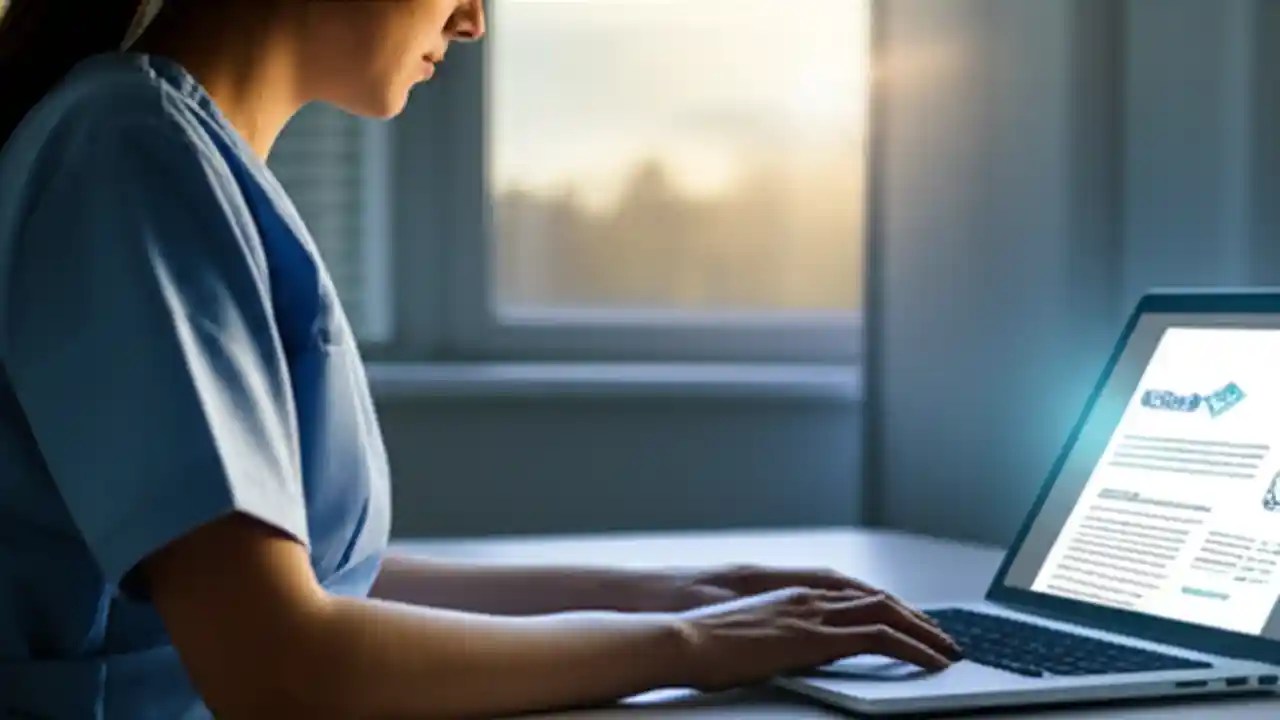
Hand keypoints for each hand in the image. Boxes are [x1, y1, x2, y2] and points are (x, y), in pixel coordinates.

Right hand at [669, 587, 962, 691]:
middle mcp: (809, 598)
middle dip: (916, 619)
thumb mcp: (748, 638)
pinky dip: (914, 648)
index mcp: (792, 596)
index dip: (889, 609)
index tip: (911, 624)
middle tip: (943, 638)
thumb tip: (791, 653)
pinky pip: (881, 638)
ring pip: (889, 614)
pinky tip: (932, 662)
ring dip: (925, 632)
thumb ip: (776, 638)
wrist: (682, 639)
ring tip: (950, 650)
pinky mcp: (817, 637)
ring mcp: (814, 614)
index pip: (855, 597)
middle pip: (879, 601)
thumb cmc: (703, 645)